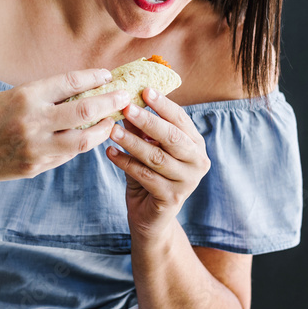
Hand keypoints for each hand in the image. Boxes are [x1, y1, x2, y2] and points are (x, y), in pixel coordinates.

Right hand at [0, 68, 129, 183]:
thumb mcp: (10, 97)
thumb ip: (43, 97)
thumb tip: (82, 92)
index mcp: (26, 96)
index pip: (71, 82)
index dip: (94, 78)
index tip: (108, 76)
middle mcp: (33, 121)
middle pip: (85, 110)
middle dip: (110, 102)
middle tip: (125, 96)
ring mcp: (35, 147)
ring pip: (83, 140)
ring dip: (102, 130)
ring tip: (112, 122)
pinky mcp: (35, 167)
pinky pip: (66, 154)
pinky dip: (80, 145)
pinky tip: (89, 138)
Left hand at [106, 87, 210, 238]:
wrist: (151, 217)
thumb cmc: (150, 177)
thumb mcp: (147, 149)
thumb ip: (141, 130)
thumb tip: (125, 101)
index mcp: (195, 144)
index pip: (181, 119)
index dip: (163, 104)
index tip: (145, 90)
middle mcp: (197, 161)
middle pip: (171, 136)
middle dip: (147, 121)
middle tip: (126, 107)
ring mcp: (187, 181)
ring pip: (156, 156)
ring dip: (131, 141)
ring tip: (111, 130)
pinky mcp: (171, 198)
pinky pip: (145, 175)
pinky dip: (125, 162)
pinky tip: (110, 152)